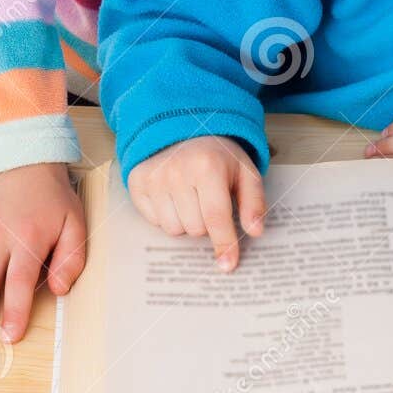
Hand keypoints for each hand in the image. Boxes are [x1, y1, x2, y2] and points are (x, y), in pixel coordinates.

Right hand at [127, 136, 265, 269]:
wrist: (184, 128)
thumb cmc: (219, 156)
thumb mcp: (245, 172)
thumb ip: (254, 202)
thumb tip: (256, 232)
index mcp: (208, 168)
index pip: (216, 218)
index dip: (224, 244)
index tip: (228, 265)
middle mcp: (177, 172)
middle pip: (195, 229)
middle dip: (206, 223)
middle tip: (209, 201)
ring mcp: (154, 178)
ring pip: (173, 229)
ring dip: (186, 222)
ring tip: (191, 197)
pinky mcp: (137, 182)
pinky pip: (154, 221)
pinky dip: (167, 215)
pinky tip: (174, 195)